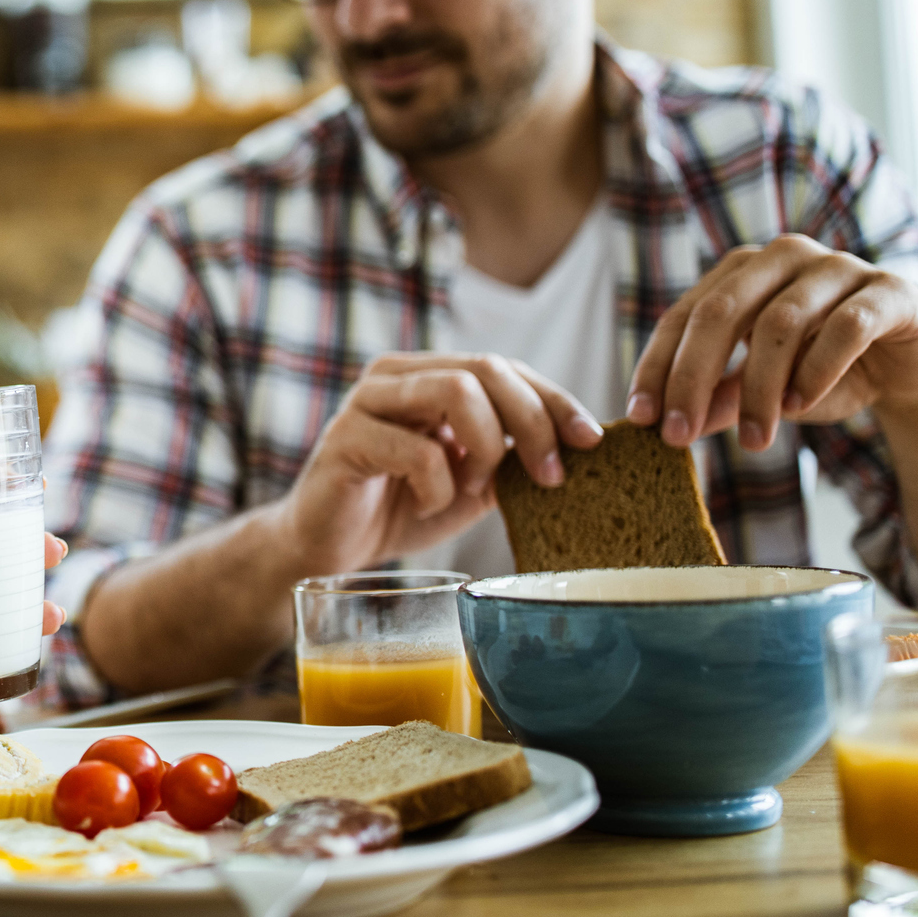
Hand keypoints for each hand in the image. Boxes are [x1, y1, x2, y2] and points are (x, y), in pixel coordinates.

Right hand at [279, 352, 605, 571]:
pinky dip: (439, 488)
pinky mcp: (345, 438)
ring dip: (486, 448)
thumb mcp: (471, 480)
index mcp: (426, 374)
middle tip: (550, 476)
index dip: (554, 399)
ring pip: (456, 392)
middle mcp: (395, 374)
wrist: (326, 549)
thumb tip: (578, 447)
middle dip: (534, 422)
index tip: (592, 440)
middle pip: (485, 369)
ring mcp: (366, 401)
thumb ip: (510, 455)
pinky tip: (427, 506)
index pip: (504, 367)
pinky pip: (419, 451)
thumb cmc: (399, 510)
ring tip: (474, 489)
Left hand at [626, 235, 917, 448]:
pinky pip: (845, 325)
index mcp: (742, 272)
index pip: (683, 316)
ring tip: (753, 441)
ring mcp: (838, 268)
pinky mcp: (888, 292)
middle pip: (721, 312)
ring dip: (759, 389)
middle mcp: (784, 258)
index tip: (640, 419)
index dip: (657, 367)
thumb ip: (718, 401)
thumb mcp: (764, 391)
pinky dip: (817, 369)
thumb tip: (668, 429)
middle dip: (693, 378)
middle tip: (678, 436)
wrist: (913, 366)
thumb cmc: (825, 371)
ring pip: (780, 323)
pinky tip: (801, 407)